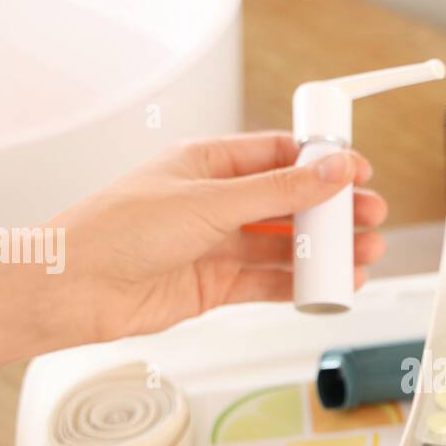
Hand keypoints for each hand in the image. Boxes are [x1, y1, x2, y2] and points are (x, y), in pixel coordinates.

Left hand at [50, 132, 385, 343]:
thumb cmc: (119, 231)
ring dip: (324, 251)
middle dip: (332, 212)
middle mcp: (215, 202)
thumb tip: (332, 171)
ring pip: (284, 245)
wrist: (74, 290)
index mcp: (209, 164)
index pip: (280, 155)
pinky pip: (269, 282)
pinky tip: (330, 285)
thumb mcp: (211, 202)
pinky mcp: (215, 285)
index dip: (323, 164)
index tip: (360, 173)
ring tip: (363, 256)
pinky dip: (301, 284)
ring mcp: (216, 244)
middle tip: (371, 220)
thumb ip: (278, 191)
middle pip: (289, 202)